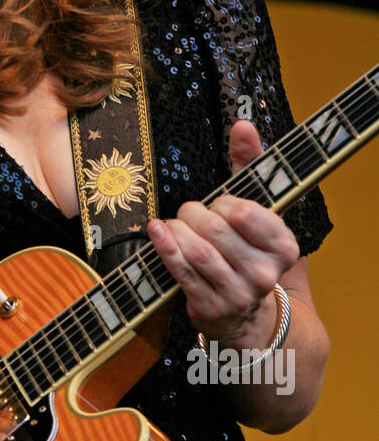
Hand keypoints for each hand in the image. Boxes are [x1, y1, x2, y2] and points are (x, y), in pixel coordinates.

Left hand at [146, 120, 299, 349]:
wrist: (246, 316)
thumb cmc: (246, 249)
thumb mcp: (256, 209)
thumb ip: (249, 165)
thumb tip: (242, 124)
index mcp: (284, 245)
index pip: (245, 212)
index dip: (223, 202)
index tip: (219, 205)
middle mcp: (265, 272)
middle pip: (216, 229)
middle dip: (193, 213)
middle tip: (190, 213)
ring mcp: (238, 293)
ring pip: (198, 251)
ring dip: (177, 230)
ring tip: (173, 224)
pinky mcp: (210, 307)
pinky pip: (181, 271)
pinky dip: (164, 247)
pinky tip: (156, 232)